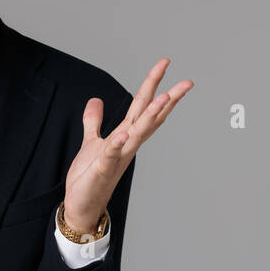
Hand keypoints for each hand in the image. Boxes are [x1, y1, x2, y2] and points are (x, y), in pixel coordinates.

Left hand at [62, 59, 192, 232]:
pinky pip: (111, 155)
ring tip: (164, 98)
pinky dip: (117, 145)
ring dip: (151, 116)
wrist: (83, 205)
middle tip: (186, 81)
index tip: (165, 64)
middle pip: (149, 116)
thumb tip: (96, 100)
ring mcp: (117, 157)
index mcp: (125, 135)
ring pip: (138, 133)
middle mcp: (127, 144)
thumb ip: (94, 121)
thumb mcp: (92, 142)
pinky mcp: (102, 170)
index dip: (153, 84)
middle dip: (167, 98)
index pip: (143, 106)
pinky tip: (122, 135)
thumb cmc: (90, 176)